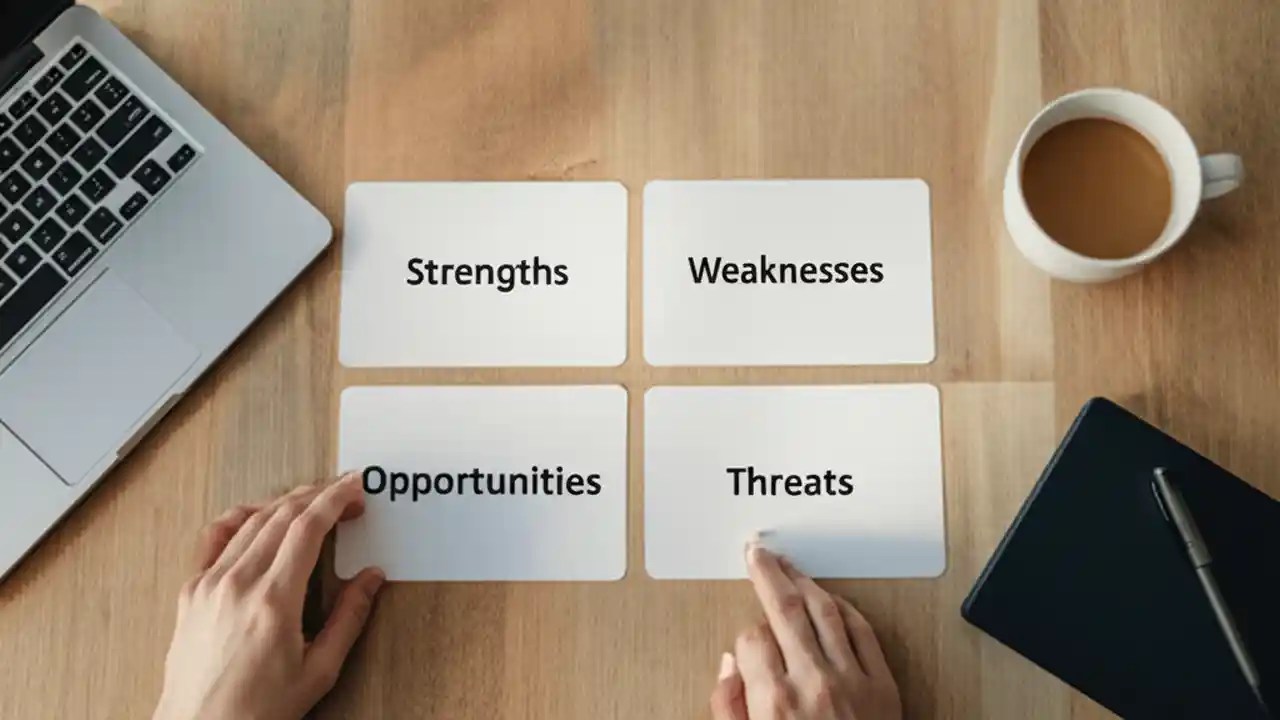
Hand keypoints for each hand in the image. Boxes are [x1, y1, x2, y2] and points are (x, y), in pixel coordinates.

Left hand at [153, 473, 384, 719]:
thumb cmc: (255, 711)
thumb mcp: (318, 671)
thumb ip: (349, 618)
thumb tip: (371, 579)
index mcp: (273, 601)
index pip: (308, 527)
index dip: (335, 499)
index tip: (354, 486)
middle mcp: (237, 584)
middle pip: (282, 515)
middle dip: (318, 496)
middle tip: (345, 494)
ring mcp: (209, 584)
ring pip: (251, 521)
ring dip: (285, 503)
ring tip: (311, 501)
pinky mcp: (191, 591)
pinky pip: (215, 537)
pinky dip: (241, 518)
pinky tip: (258, 516)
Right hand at [710, 545, 902, 719]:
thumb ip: (729, 709)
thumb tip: (729, 667)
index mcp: (773, 701)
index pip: (750, 638)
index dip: (744, 635)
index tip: (746, 643)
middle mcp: (813, 682)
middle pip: (785, 607)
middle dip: (767, 573)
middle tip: (758, 553)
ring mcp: (852, 682)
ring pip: (826, 611)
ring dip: (805, 581)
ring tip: (790, 566)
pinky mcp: (884, 689)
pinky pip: (864, 633)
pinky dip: (846, 610)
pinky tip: (832, 601)